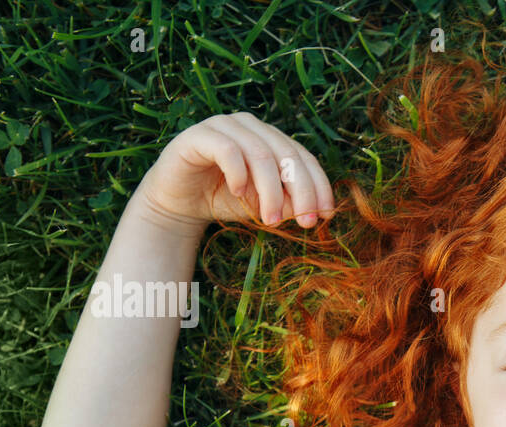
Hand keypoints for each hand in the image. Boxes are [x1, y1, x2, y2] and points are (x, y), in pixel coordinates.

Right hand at [131, 112, 335, 235]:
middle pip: (287, 155)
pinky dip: (239, 175)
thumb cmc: (224, 199)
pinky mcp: (199, 135)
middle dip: (301, 191)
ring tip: (270, 219)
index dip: (319, 186)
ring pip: (261, 154)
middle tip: (305, 222)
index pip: (304, 157)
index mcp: (271, 139)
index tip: (326, 214)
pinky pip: (228, 150)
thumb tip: (311, 209)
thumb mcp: (263, 205)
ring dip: (270, 191)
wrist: (178, 202)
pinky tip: (239, 194)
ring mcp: (225, 126)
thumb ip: (286, 203)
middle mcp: (251, 127)